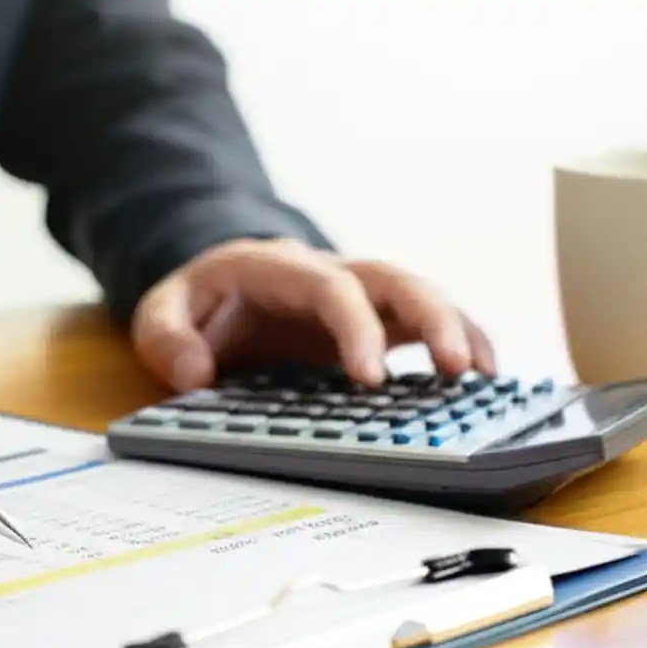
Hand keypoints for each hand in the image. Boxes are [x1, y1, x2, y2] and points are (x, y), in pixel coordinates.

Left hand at [131, 238, 495, 390]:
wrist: (215, 287)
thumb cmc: (197, 303)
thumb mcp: (160, 315)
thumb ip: (166, 339)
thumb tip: (196, 373)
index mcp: (279, 269)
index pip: (330, 289)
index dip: (357, 328)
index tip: (369, 378)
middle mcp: (330, 274)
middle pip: (394, 280)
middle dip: (431, 320)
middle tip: (457, 370)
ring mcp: (359, 295)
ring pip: (421, 295)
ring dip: (458, 329)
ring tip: (486, 377)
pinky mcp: (376, 318)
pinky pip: (425, 320)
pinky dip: (458, 340)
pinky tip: (482, 376)